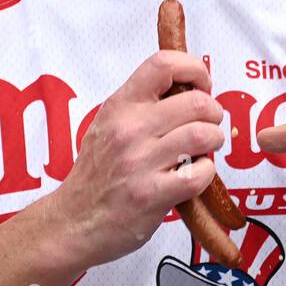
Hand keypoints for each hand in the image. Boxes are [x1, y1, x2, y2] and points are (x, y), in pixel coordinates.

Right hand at [50, 50, 224, 267]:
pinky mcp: (152, 194)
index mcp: (120, 106)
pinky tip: (194, 175)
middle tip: (209, 124)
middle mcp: (129, 129)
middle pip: (196, 102)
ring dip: (214, 141)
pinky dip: (206, 173)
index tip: (202, 84)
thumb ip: (141, 105)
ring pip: (202, 135)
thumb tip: (187, 88)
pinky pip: (200, 173)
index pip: (163, 64)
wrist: (72, 222)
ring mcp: (140, 162)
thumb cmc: (96, 174)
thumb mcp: (107, 124)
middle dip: (213, 112)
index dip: (194, 68)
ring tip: (205, 149)